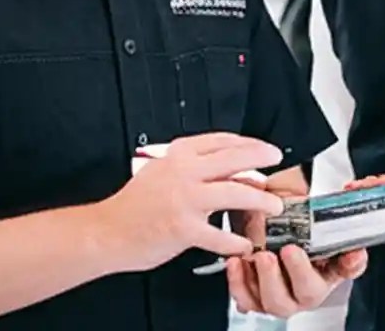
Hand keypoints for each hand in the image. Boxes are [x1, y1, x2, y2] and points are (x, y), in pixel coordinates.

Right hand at [98, 133, 286, 272]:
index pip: (221, 140)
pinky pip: (220, 235)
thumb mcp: (162, 173)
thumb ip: (195, 170)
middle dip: (262, 159)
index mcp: (178, 155)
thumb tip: (235, 172)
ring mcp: (185, 200)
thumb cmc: (134, 206)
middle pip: (234, 159)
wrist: (107, 232)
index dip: (248, 143)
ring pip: (234, 193)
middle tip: (278, 163)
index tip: (263, 148)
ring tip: (273, 206)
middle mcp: (183, 172)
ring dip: (260, 200)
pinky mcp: (184, 229)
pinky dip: (237, 241)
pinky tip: (245, 244)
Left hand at [226, 174, 384, 317]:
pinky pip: (247, 300)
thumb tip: (373, 183)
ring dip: (268, 279)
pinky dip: (239, 283)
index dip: (352, 262)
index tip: (351, 252)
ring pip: (278, 301)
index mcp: (330, 267)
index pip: (350, 267)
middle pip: (310, 291)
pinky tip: (237, 262)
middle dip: (299, 271)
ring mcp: (283, 296)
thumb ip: (347, 198)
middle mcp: (309, 286)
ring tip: (261, 256)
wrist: (265, 234)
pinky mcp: (255, 298)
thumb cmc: (295, 225)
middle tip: (290, 250)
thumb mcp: (317, 209)